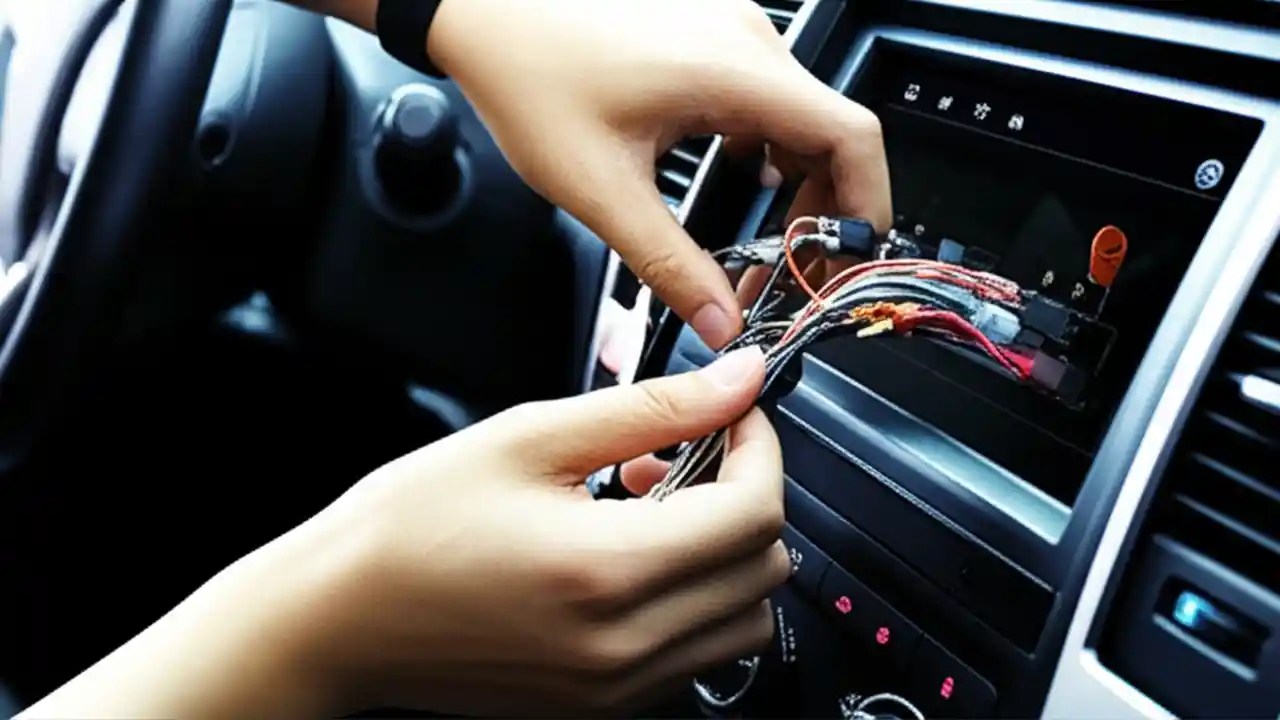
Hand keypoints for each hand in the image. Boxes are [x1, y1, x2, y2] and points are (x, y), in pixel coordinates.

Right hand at [23, 347, 786, 717]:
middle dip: (746, 493)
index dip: (760, 446)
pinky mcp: (603, 706)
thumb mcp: (530, 438)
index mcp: (609, 572)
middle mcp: (624, 646)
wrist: (342, 616)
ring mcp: (617, 688)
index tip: (733, 412)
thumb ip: (651, 408)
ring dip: (725, 553)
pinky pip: (696, 654)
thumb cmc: (410, 528)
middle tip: (689, 449)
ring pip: (744, 620)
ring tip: (655, 504)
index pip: (755, 512)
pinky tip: (633, 552)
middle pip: (763, 568)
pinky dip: (694, 598)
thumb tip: (734, 383)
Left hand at [427, 0, 891, 347]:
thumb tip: (719, 320)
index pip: (852, 136)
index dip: (866, 205)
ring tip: (765, 236)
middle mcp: (746, 42)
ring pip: (798, 115)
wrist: (481, 8)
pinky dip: (764, 146)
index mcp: (736, 71)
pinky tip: (733, 178)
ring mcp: (728, 31)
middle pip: (831, 132)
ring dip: (794, 179)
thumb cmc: (529, 73)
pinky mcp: (706, 35)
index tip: (850, 257)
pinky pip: (764, 96)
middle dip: (824, 208)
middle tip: (795, 267)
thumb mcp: (602, 189)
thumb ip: (670, 264)